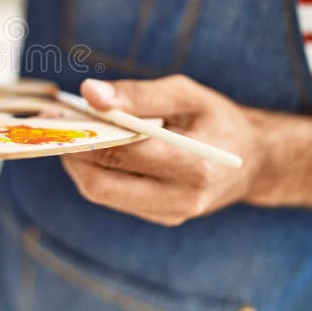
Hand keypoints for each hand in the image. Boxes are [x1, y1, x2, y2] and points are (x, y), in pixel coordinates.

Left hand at [61, 75, 266, 225]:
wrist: (255, 160)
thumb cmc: (217, 119)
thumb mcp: (186, 94)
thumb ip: (138, 94)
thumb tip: (89, 93)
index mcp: (194, 165)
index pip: (121, 153)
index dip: (83, 133)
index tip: (57, 112)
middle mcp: (182, 198)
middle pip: (101, 183)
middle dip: (72, 153)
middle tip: (55, 124)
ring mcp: (170, 213)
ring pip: (101, 193)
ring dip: (78, 163)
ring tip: (70, 133)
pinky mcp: (161, 217)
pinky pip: (114, 197)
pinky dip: (96, 172)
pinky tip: (93, 148)